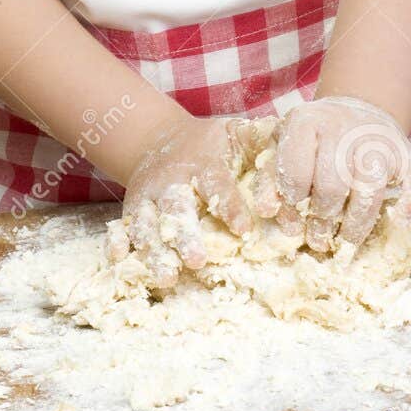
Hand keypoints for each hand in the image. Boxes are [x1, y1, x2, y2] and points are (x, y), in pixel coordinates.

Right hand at [114, 113, 277, 288]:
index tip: (245, 231)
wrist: (159, 139)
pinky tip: (118, 260)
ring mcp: (148, 196)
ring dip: (154, 250)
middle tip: (198, 261)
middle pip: (176, 208)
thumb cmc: (211, 144)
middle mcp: (172, 180)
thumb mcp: (235, 133)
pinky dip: (117, 243)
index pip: (216, 184)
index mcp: (202, 163)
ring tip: (166, 277)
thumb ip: (262, 141)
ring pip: (147, 224)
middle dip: (185, 235)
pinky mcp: (131, 210)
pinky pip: (121, 227)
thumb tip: (293, 141)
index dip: (230, 206)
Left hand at [255, 95, 410, 252]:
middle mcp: (342, 125)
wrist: (356, 110)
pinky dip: (409, 203)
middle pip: (332, 185)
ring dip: (355, 224)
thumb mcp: (283, 146)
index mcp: (307, 120)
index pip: (295, 172)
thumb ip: (270, 178)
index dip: (291, 202)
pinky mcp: (405, 152)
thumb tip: (266, 211)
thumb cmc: (314, 138)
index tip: (291, 219)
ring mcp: (377, 138)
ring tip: (343, 241)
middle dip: (321, 219)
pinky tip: (397, 220)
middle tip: (316, 239)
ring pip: (369, 189)